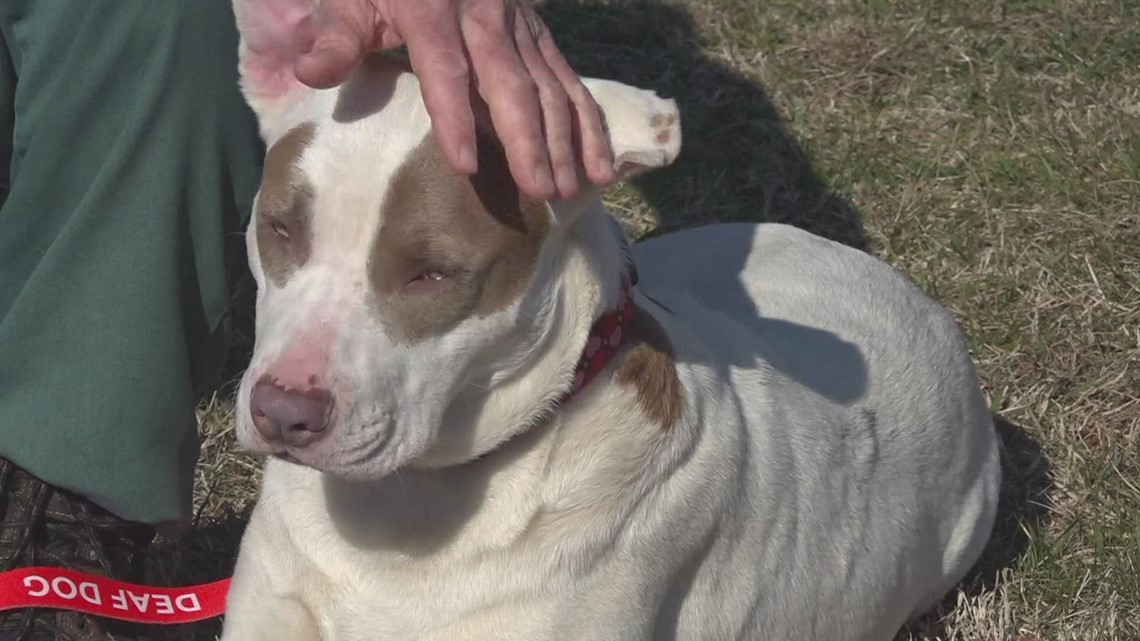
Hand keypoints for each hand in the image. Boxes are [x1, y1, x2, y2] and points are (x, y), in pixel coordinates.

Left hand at [292, 0, 613, 199]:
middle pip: (511, 83)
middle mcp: (486, 15)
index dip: (455, 117)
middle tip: (538, 190)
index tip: (465, 166)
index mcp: (432, 8)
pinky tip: (599, 168)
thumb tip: (311, 71)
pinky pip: (570, 82)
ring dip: (563, 140)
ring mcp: (521, 27)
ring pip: (549, 86)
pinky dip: (588, 126)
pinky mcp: (540, 38)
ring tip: (567, 190)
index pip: (446, 68)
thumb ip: (335, 35)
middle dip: (528, 140)